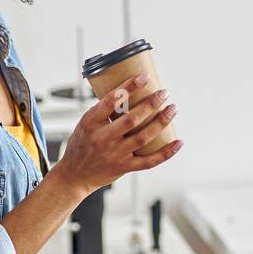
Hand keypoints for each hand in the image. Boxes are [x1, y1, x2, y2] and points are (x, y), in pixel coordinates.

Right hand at [50, 74, 181, 195]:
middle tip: (163, 93)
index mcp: (90, 123)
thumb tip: (128, 93)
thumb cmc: (80, 146)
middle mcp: (103, 138)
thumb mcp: (84, 125)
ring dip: (161, 122)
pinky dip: (166, 153)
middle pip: (132, 119)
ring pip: (143, 137)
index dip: (129, 87)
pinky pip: (149, 161)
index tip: (144, 77)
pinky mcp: (123, 167)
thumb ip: (103, 112)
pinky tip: (178, 142)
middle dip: (151, 104)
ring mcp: (114, 154)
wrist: (74, 175)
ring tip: (172, 109)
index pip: (111, 101)